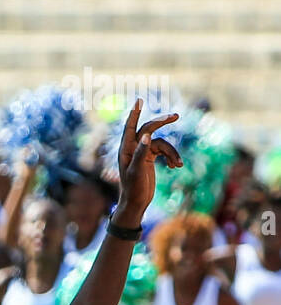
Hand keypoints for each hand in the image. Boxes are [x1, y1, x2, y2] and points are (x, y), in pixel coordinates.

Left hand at [116, 100, 181, 223]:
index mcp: (126, 149)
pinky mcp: (150, 159)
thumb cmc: (133, 190)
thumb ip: (141, 153)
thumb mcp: (136, 172)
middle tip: (176, 116)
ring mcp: (143, 152)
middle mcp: (134, 148)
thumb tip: (147, 135)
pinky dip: (171, 157)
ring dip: (171, 152)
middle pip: (149, 129)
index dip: (135, 113)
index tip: (139, 100)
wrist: (136, 204)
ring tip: (178, 164)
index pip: (130, 126)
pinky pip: (164, 151)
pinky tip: (177, 166)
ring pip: (161, 143)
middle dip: (162, 123)